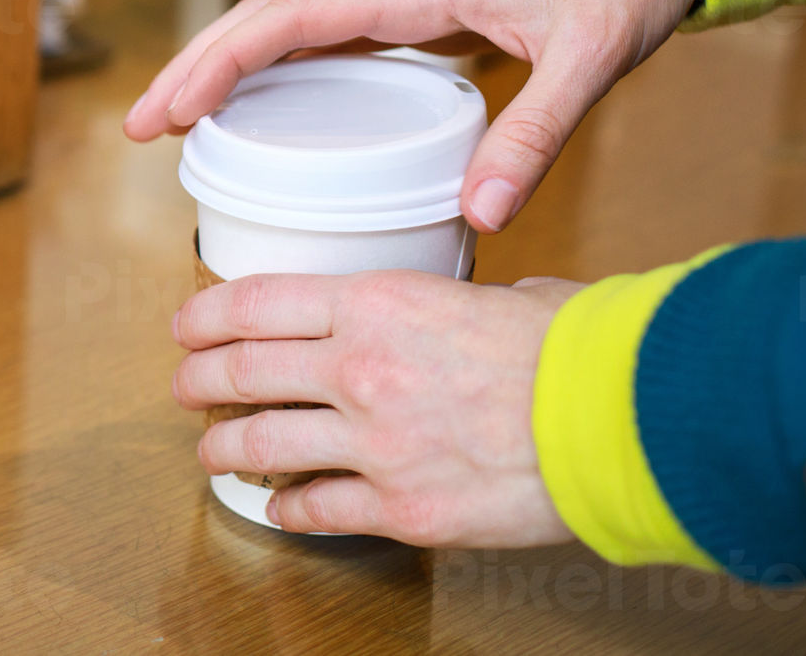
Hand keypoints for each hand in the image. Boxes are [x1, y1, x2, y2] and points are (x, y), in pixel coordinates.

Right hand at [125, 0, 700, 230]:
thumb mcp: (591, 57)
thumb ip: (537, 134)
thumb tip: (484, 216)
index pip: (286, 16)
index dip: (218, 61)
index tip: (170, 107)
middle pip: (266, 20)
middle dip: (198, 68)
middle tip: (144, 128)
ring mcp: (406, 0)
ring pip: (290, 27)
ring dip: (230, 67)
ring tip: (181, 124)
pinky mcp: (426, 16)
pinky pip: (329, 42)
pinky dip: (282, 72)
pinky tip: (274, 115)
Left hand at [173, 270, 584, 545]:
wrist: (621, 420)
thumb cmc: (579, 352)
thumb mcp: (503, 296)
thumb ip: (458, 306)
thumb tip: (470, 310)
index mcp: (376, 303)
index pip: (256, 302)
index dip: (206, 314)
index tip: (187, 324)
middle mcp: (359, 369)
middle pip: (240, 371)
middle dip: (197, 379)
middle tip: (184, 385)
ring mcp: (373, 443)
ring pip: (260, 443)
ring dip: (224, 447)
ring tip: (215, 450)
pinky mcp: (401, 509)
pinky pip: (316, 510)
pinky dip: (288, 509)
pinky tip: (282, 505)